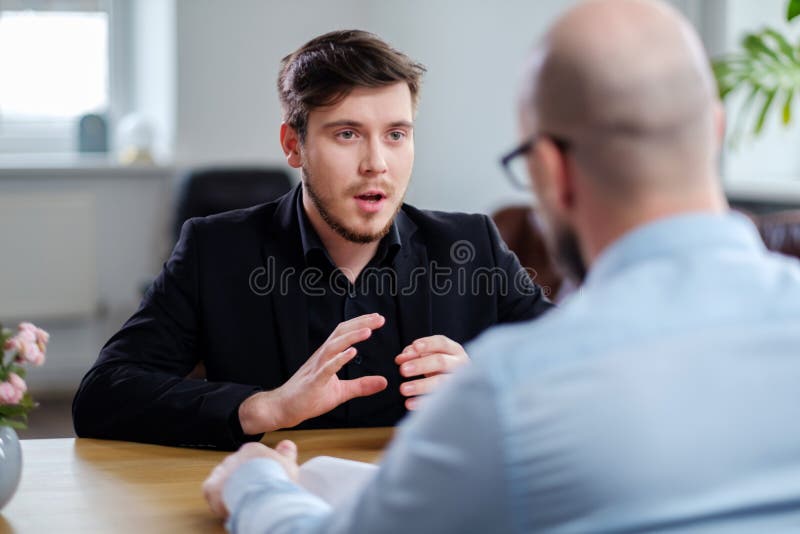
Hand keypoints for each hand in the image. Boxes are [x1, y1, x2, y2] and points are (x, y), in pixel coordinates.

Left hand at [203, 440, 298, 518]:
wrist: (263, 495)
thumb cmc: (277, 480)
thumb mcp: (288, 464)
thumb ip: (286, 453)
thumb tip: (287, 444)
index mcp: (252, 450)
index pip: (251, 456)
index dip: (258, 468)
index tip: (263, 478)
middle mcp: (235, 457)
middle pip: (237, 466)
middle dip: (243, 476)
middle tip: (254, 489)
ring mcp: (222, 472)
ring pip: (224, 477)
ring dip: (230, 485)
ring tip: (243, 497)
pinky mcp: (211, 488)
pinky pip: (211, 489)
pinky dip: (218, 495)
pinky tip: (229, 500)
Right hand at [239, 313, 387, 433]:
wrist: (284, 408)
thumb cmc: (309, 397)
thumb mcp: (341, 392)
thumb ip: (361, 385)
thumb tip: (384, 382)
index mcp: (328, 356)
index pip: (345, 333)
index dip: (361, 324)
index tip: (378, 318)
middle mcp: (322, 357)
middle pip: (341, 333)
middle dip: (360, 324)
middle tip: (379, 318)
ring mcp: (317, 368)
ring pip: (334, 346)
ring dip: (351, 337)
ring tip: (368, 331)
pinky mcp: (313, 382)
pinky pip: (327, 368)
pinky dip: (339, 359)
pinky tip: (352, 353)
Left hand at [395, 335, 469, 409]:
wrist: (459, 384)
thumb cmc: (440, 366)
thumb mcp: (430, 355)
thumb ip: (415, 353)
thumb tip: (402, 358)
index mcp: (453, 350)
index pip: (441, 343)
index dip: (428, 344)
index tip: (414, 347)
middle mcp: (459, 364)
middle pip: (440, 362)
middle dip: (421, 365)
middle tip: (403, 370)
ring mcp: (459, 382)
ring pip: (441, 382)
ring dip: (421, 385)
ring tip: (404, 389)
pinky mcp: (455, 398)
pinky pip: (439, 401)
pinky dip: (422, 402)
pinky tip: (409, 403)